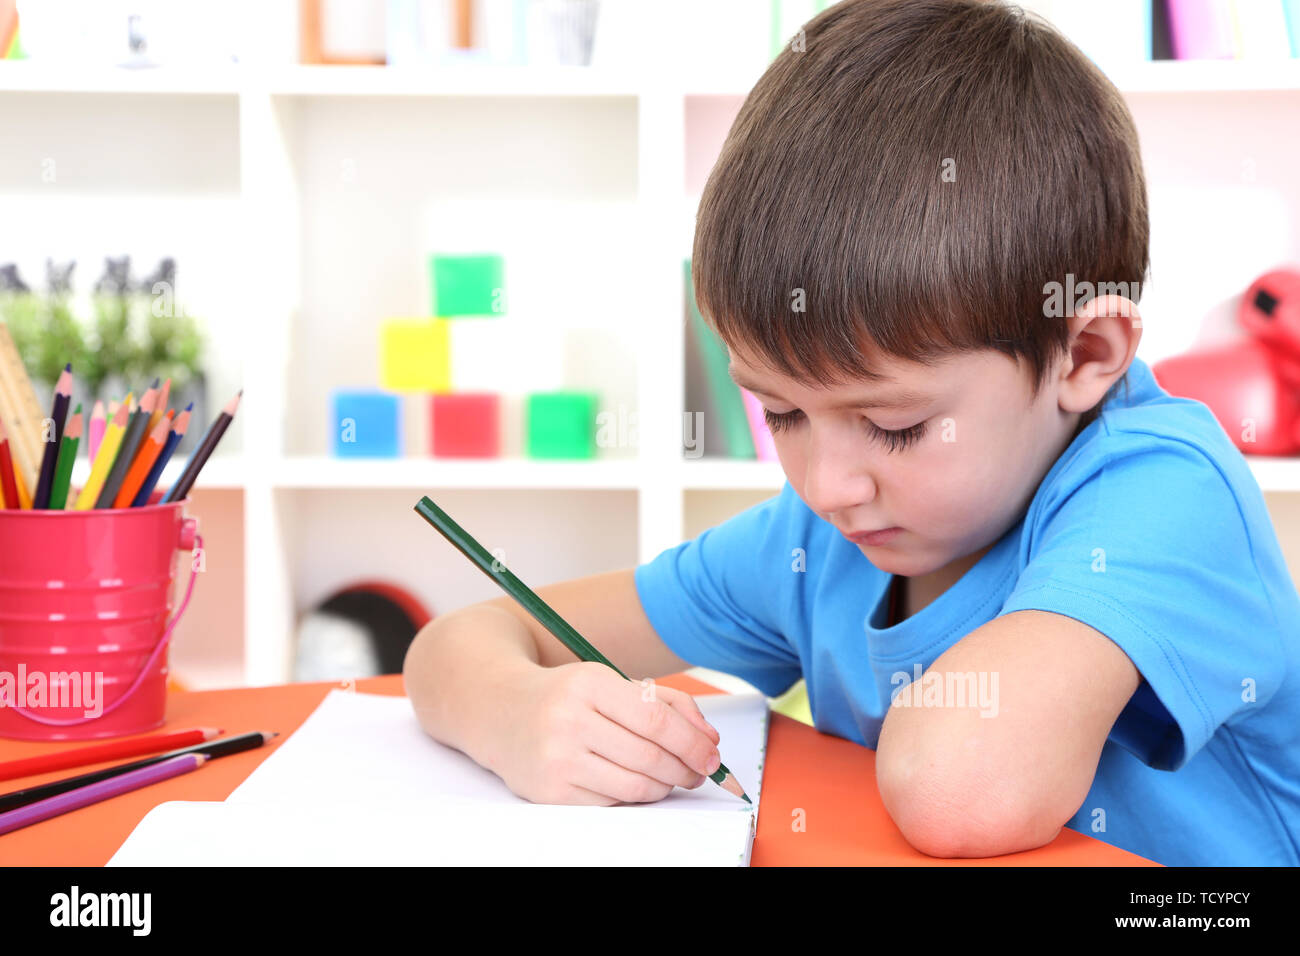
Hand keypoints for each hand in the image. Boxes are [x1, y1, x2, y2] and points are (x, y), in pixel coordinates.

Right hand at [487, 661, 723, 805]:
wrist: (498, 711)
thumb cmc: (565, 696)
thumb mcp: (610, 682)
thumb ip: (665, 702)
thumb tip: (708, 737)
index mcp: (589, 684)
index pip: (656, 720)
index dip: (692, 743)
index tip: (712, 755)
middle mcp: (569, 721)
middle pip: (650, 757)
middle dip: (686, 769)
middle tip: (698, 771)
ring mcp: (556, 759)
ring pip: (634, 787)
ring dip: (664, 787)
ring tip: (670, 777)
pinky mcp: (549, 792)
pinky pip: (610, 803)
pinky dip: (632, 797)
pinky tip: (635, 783)